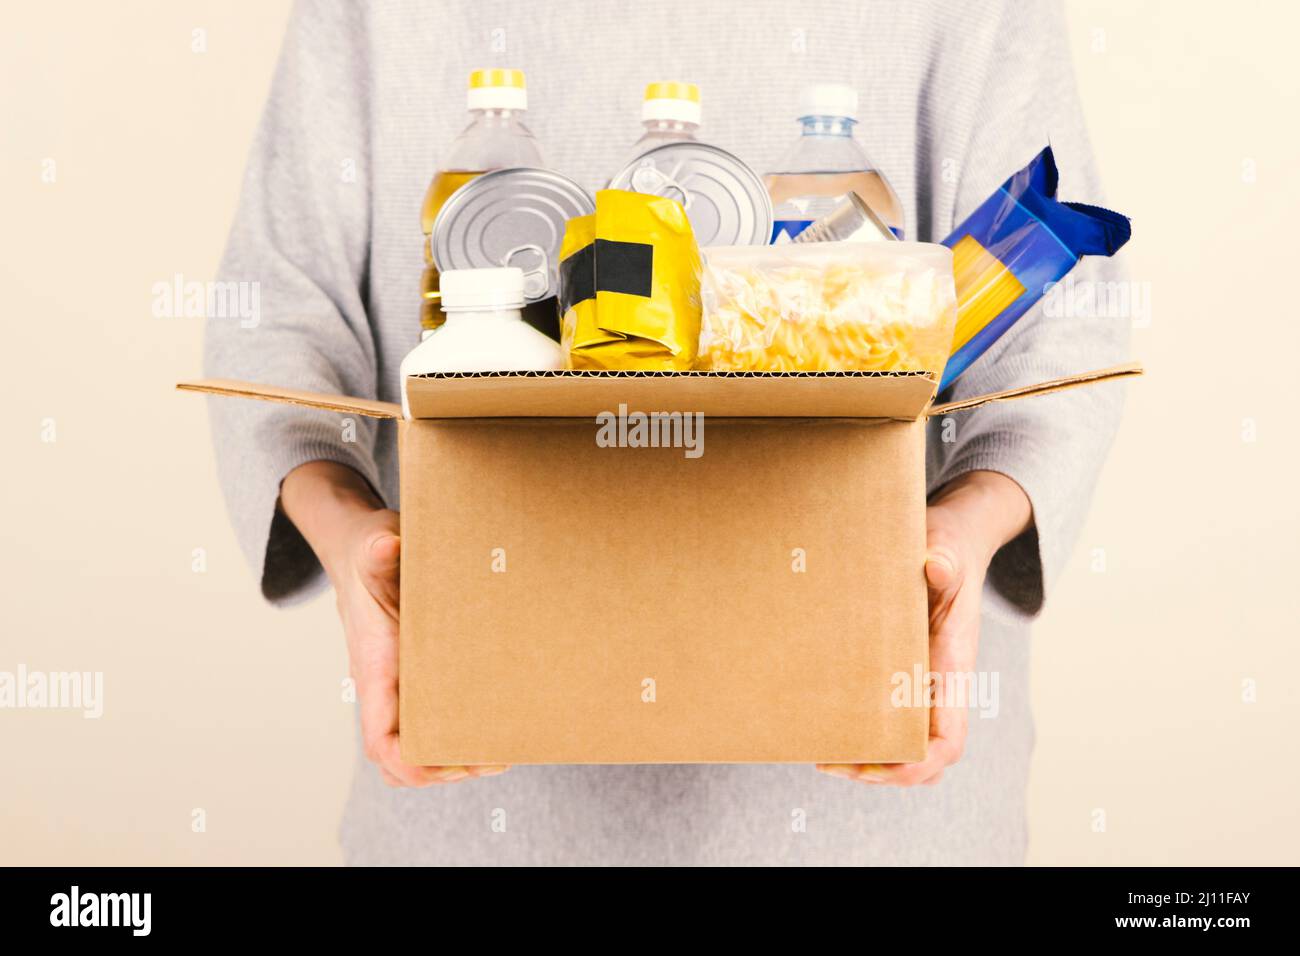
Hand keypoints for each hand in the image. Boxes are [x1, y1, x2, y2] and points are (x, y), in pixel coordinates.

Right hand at [281, 461, 507, 787]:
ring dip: (456, 761)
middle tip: (494, 757)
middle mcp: (386, 689)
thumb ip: (378, 547)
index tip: (451, 761)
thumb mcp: (373, 546)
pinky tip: (498, 723)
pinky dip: (461, 736)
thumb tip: (387, 545)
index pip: (381, 738)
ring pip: (418, 750)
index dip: (411, 762)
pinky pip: (435, 724)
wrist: (366, 555)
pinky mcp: (422, 680)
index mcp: (376, 669)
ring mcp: (404, 689)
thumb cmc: (370, 556)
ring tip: (503, 751)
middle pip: (400, 760)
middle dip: (444, 770)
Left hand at [818, 470, 1030, 786]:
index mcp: (952, 666)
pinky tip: (827, 721)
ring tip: (822, 752)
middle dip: (883, 771)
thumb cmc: (950, 546)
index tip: (870, 766)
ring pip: (908, 745)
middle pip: (926, 758)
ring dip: (870, 759)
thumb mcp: (946, 546)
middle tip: (829, 761)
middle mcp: (940, 684)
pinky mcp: (903, 671)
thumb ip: (944, 558)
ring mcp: (922, 681)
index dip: (913, 764)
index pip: (947, 739)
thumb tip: (934, 565)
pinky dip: (864, 732)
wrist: (953, 540)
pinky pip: (890, 717)